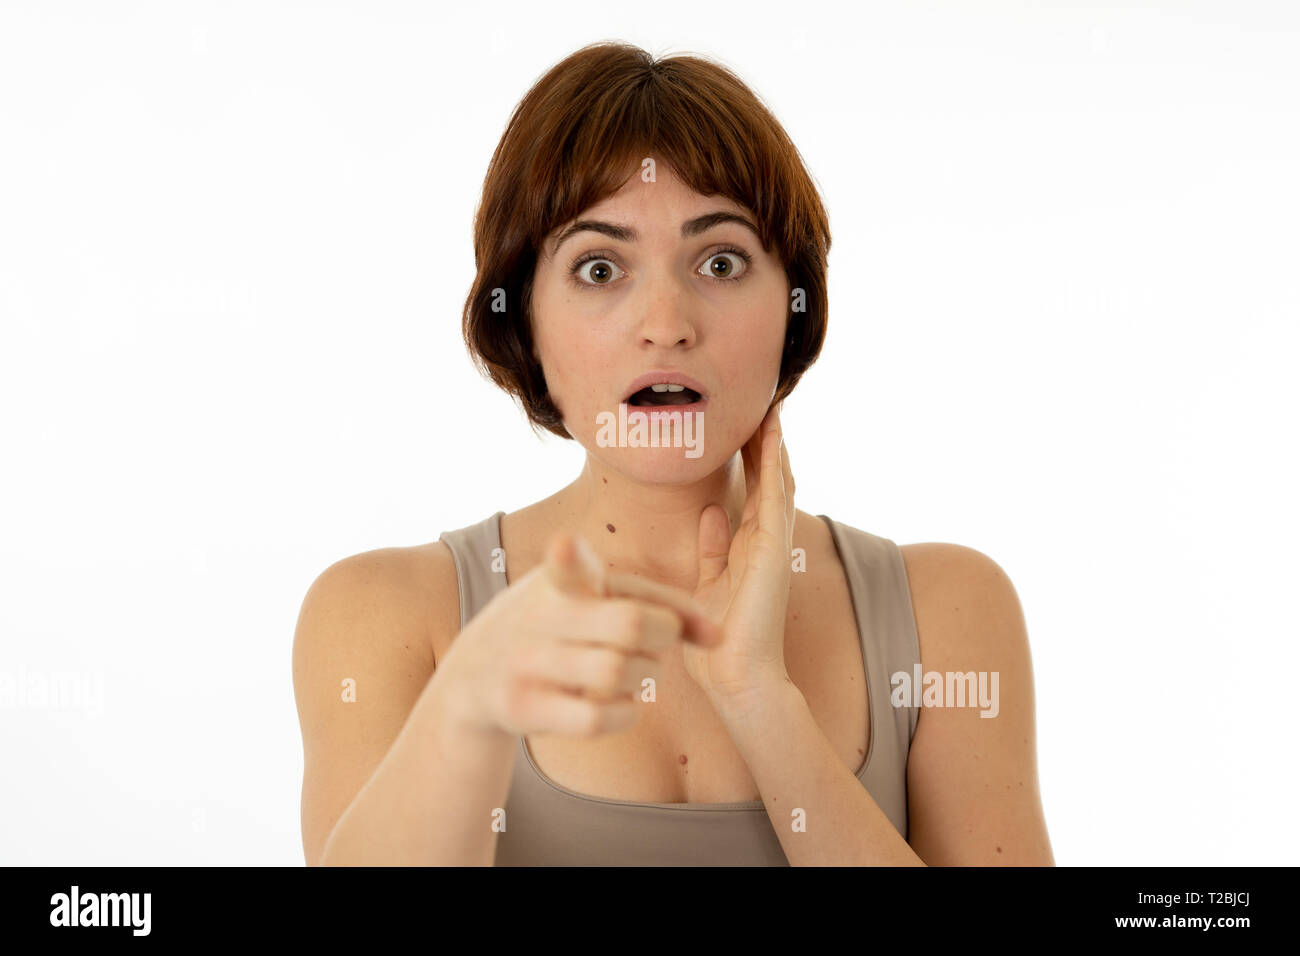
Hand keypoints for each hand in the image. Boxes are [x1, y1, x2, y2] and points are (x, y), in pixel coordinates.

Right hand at [435, 531, 723, 739]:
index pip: (611, 573)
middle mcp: (538, 614)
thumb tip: (720, 634)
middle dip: (664, 637)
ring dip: (643, 677)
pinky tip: (622, 706)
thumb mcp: (578, 593)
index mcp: (556, 577)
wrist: (472, 678)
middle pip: (631, 624)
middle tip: (661, 645)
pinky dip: (624, 715)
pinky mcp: (521, 706)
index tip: (712, 629)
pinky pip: (596, 718)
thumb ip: (647, 600)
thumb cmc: (550, 627)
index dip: (667, 601)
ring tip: (636, 673)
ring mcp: (526, 661)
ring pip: (616, 673)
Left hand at [683, 402, 795, 716]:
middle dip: (767, 442)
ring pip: (778, 483)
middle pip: (770, 479)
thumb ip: (711, 547)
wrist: (735, 676)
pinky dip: (776, 469)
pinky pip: (776, 500)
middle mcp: (766, 541)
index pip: (754, 490)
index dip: (752, 455)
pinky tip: (773, 441)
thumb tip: (709, 512)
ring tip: (772, 409)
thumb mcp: (706, 582)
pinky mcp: (774, 552)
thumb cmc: (719, 638)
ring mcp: (774, 545)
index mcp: (750, 546)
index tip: (746, 422)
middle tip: (764, 402)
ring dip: (775, 446)